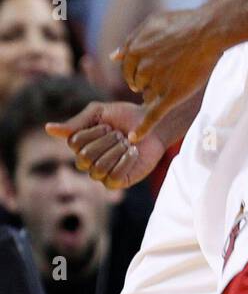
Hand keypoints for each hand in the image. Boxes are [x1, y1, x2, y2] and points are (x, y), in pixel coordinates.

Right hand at [45, 100, 165, 189]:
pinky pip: (114, 177)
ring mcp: (102, 174)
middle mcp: (88, 162)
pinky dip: (126, 162)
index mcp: (80, 145)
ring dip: (116, 151)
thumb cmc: (126, 116)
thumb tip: (48, 128)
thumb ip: (76, 123)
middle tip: (120, 134)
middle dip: (106, 141)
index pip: (74, 144)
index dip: (94, 132)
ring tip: (128, 143)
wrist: (154, 124)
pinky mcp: (119, 181)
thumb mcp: (100, 112)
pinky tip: (134, 152)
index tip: (108, 124)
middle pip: (85, 158)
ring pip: (98, 169)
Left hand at [113, 4, 223, 141]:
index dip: (140, 68)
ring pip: (147, 95)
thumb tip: (113, 56)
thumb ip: (131, 40)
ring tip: (178, 79)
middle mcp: (141, 67)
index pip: (128, 68)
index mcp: (135, 50)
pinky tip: (135, 138)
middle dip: (147, 80)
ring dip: (156, 92)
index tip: (154, 66)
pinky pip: (153, 115)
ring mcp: (156, 82)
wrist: (209, 31)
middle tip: (169, 71)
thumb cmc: (184, 23)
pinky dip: (143, 128)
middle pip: (137, 83)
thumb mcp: (153, 23)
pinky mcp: (170, 95)